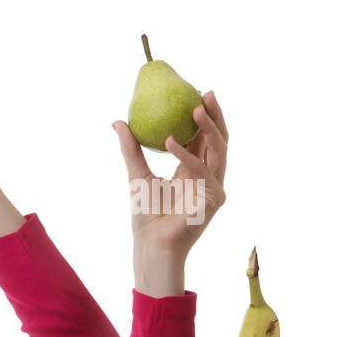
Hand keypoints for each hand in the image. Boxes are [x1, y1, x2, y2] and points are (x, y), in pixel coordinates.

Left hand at [114, 92, 227, 261]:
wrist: (150, 244)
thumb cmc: (145, 215)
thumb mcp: (136, 173)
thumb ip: (130, 148)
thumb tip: (117, 121)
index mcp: (193, 170)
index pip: (203, 137)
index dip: (203, 115)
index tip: (195, 91)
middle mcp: (208, 176)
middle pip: (218, 139)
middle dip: (215, 115)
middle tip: (204, 93)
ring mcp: (214, 187)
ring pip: (219, 150)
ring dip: (208, 129)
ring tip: (194, 109)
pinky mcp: (214, 199)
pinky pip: (203, 172)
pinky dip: (188, 156)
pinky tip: (171, 141)